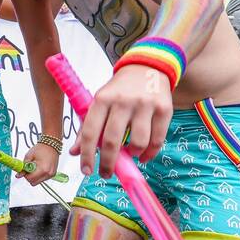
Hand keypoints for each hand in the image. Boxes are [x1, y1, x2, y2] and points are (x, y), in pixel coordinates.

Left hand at [21, 143, 57, 185]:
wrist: (51, 145)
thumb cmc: (40, 148)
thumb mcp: (29, 156)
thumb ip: (23, 167)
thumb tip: (18, 175)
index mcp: (43, 169)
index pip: (30, 179)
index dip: (25, 175)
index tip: (25, 169)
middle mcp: (48, 174)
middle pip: (34, 182)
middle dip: (29, 177)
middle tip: (29, 168)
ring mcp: (51, 175)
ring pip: (38, 181)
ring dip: (34, 176)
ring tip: (35, 166)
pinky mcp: (52, 174)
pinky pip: (42, 179)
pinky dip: (39, 175)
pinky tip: (39, 167)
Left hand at [70, 64, 172, 178]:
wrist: (147, 66)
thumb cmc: (119, 89)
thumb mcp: (99, 101)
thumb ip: (87, 126)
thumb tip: (74, 152)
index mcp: (102, 99)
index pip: (90, 132)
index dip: (87, 155)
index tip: (86, 170)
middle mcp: (123, 102)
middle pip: (113, 141)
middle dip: (108, 164)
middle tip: (106, 173)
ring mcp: (145, 105)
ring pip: (137, 143)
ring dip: (132, 155)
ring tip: (129, 154)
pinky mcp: (164, 109)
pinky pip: (157, 140)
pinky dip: (149, 153)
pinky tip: (143, 155)